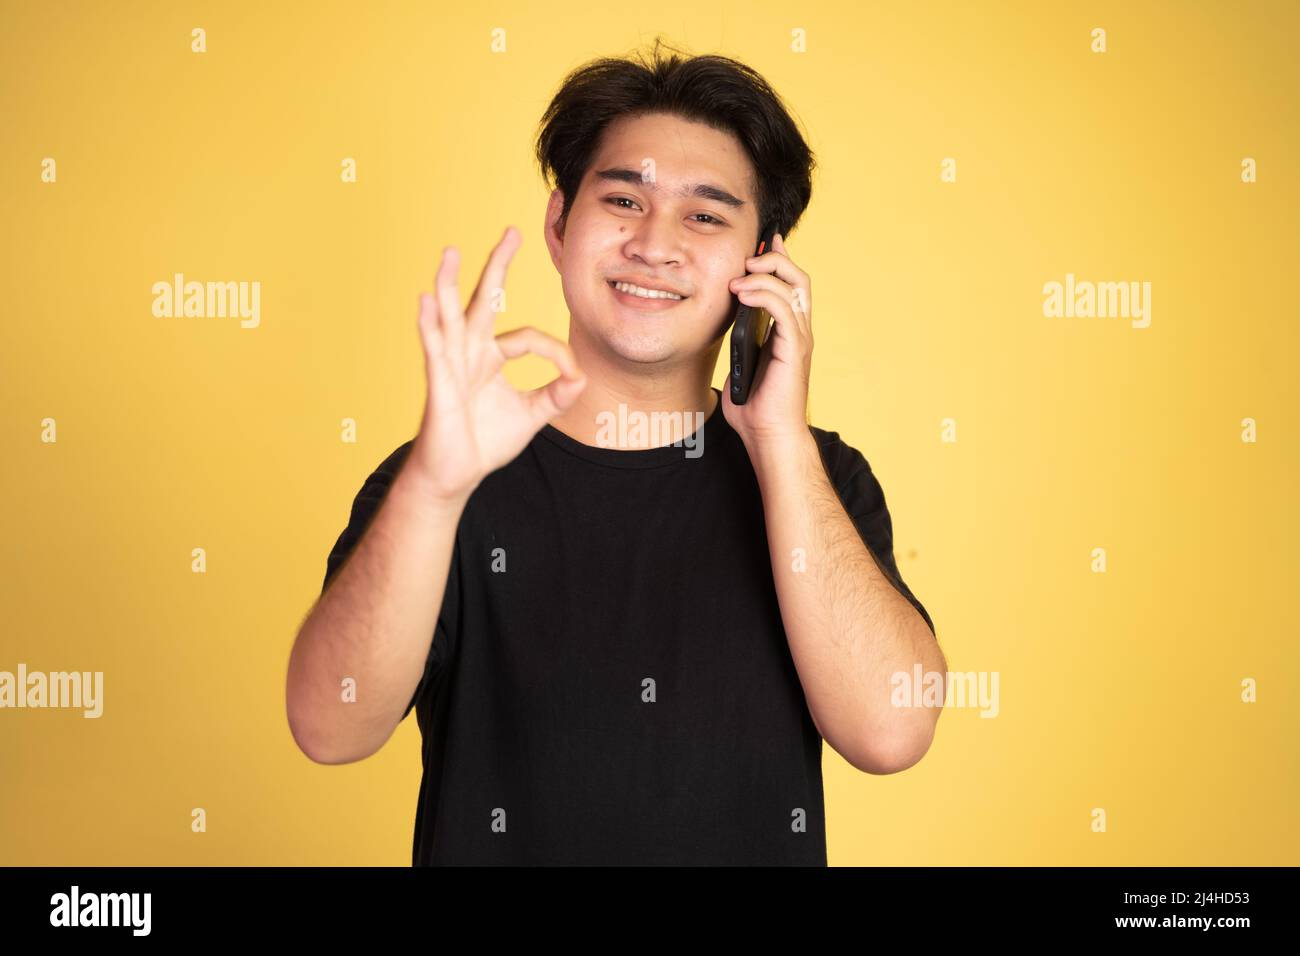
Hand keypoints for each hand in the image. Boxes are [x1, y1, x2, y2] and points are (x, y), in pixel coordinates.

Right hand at [410, 226, 586, 500]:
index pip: (531, 338)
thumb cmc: (484, 442)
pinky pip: (434, 347)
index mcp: (491, 357)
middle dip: (497, 266)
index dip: (557, 354)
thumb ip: (556, 394)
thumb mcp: (532, 415)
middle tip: (511, 232)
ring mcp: (452, 364)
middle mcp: (470, 352)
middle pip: (484, 300)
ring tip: (450, 251)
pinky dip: (429, 323)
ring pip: (451, 314)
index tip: (572, 375)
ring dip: (449, 282)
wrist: (456, 474)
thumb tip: (581, 376)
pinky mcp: (438, 382)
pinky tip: (426, 300)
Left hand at [721, 232, 812, 448]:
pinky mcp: (794, 349)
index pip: (791, 285)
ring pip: (794, 287)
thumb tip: (723, 331)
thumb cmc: (755, 409)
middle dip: (775, 259)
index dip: (779, 260)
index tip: (761, 243)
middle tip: (749, 256)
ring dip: (765, 274)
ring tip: (739, 276)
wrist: (768, 436)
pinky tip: (741, 293)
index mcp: (788, 333)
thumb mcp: (740, 366)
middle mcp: (799, 331)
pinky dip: (764, 294)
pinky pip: (784, 308)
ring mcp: (799, 339)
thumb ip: (738, 345)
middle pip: (798, 278)